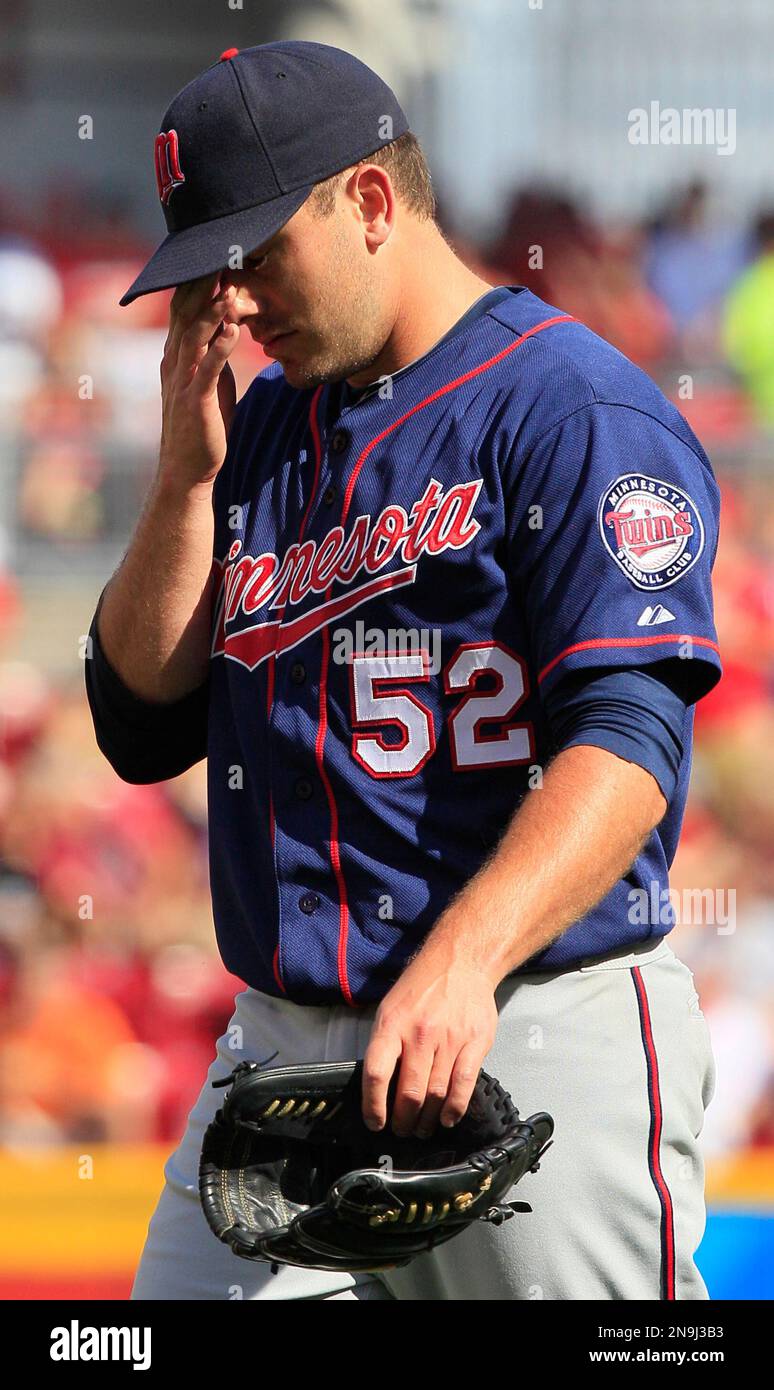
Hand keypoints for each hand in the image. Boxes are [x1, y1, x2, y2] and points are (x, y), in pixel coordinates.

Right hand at [158, 272, 240, 492]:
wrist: (187, 470)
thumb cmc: (202, 428)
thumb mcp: (210, 385)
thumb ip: (214, 357)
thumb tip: (228, 331)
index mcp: (176, 357)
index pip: (182, 310)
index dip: (197, 283)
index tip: (215, 258)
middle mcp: (174, 363)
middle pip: (185, 314)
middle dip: (202, 285)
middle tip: (221, 256)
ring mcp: (183, 381)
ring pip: (194, 336)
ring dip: (212, 311)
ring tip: (229, 287)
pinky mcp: (197, 401)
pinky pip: (208, 368)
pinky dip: (220, 346)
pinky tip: (234, 329)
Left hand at [362, 947, 498, 1137]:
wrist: (461, 961)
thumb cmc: (422, 986)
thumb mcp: (390, 1007)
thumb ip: (384, 1044)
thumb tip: (377, 1084)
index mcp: (392, 1025)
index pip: (377, 1074)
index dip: (373, 1105)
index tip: (375, 1122)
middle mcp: (420, 1034)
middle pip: (409, 1093)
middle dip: (403, 1121)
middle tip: (402, 1130)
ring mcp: (450, 1039)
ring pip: (436, 1094)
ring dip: (428, 1120)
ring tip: (423, 1128)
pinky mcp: (475, 1043)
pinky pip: (464, 1085)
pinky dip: (455, 1108)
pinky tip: (447, 1118)